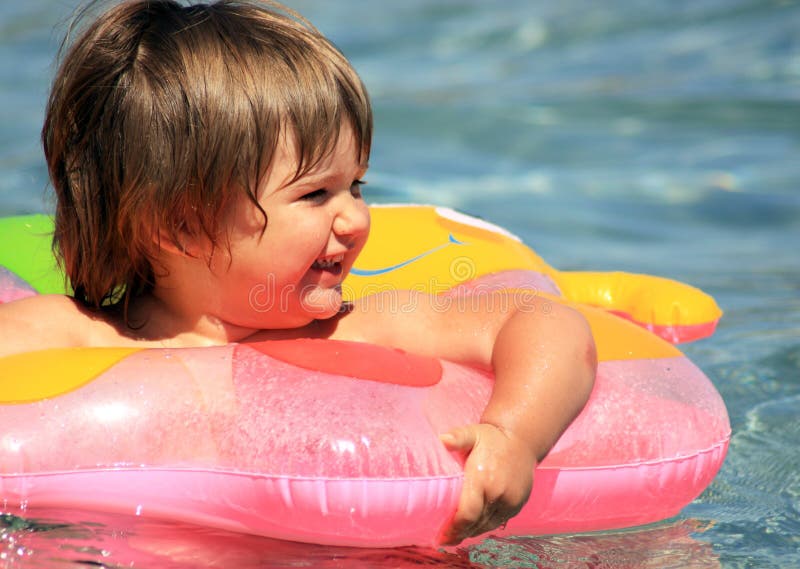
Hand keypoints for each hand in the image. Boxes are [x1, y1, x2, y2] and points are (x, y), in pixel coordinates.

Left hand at [438, 423, 535, 545]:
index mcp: (484, 478)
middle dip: (458, 533)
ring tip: (455, 537)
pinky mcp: (517, 504)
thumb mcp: (473, 433)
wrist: (522, 440)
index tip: (441, 535)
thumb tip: (443, 439)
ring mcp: (511, 501)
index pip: (468, 513)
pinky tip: (473, 528)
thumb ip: (458, 437)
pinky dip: (485, 527)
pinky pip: (499, 522)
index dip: (454, 527)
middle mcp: (499, 493)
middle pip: (476, 523)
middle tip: (443, 539)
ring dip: (471, 532)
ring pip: (488, 525)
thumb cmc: (493, 438)